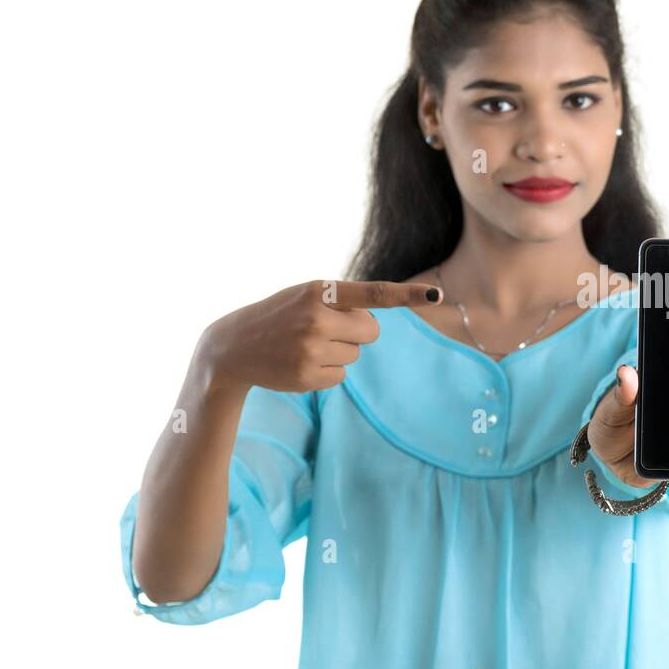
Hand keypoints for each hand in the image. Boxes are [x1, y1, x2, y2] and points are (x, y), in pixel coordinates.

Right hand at [198, 279, 443, 394]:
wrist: (233, 347)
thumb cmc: (279, 316)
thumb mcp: (305, 297)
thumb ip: (340, 301)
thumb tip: (376, 322)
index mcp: (318, 291)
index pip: (372, 293)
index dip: (407, 294)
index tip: (436, 295)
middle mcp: (316, 318)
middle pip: (371, 331)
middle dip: (356, 332)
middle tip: (323, 330)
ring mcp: (312, 349)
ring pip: (356, 355)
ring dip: (338, 352)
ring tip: (304, 346)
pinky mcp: (309, 376)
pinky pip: (342, 376)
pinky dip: (327, 372)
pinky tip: (300, 363)